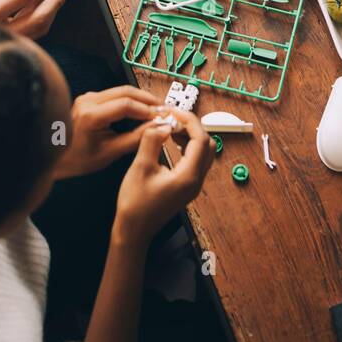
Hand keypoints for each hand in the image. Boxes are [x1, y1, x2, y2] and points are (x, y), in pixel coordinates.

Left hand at [55, 87, 162, 177]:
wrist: (56, 158)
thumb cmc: (77, 159)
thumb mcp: (109, 153)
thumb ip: (135, 139)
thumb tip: (156, 128)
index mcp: (90, 115)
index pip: (126, 105)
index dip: (147, 110)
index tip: (161, 116)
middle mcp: (87, 101)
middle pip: (125, 92)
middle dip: (147, 99)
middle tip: (163, 109)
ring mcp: (87, 97)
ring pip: (120, 91)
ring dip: (139, 98)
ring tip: (154, 108)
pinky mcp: (88, 99)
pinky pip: (113, 95)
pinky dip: (129, 100)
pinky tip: (139, 109)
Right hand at [112, 108, 214, 251]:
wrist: (134, 231)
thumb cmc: (135, 203)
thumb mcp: (140, 167)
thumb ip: (152, 141)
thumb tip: (163, 124)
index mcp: (188, 176)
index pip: (200, 139)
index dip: (189, 120)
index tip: (173, 111)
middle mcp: (196, 181)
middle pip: (207, 144)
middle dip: (192, 127)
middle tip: (172, 117)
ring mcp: (193, 184)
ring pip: (203, 152)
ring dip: (190, 136)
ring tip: (170, 127)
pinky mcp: (187, 186)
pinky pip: (195, 160)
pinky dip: (187, 146)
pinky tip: (170, 141)